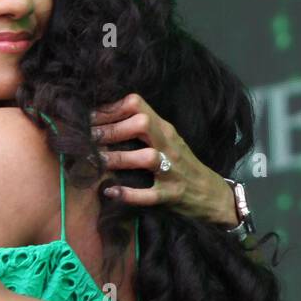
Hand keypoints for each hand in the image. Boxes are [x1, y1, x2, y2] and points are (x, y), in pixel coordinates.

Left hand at [91, 93, 238, 225]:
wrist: (213, 195)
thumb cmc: (182, 167)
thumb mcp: (166, 142)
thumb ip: (142, 131)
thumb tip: (104, 122)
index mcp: (164, 129)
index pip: (138, 105)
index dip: (111, 108)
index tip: (88, 117)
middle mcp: (169, 145)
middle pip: (141, 125)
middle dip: (112, 129)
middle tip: (87, 137)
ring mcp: (172, 171)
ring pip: (146, 158)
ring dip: (118, 158)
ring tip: (96, 160)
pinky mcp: (172, 195)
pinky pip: (149, 194)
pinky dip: (129, 194)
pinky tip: (110, 191)